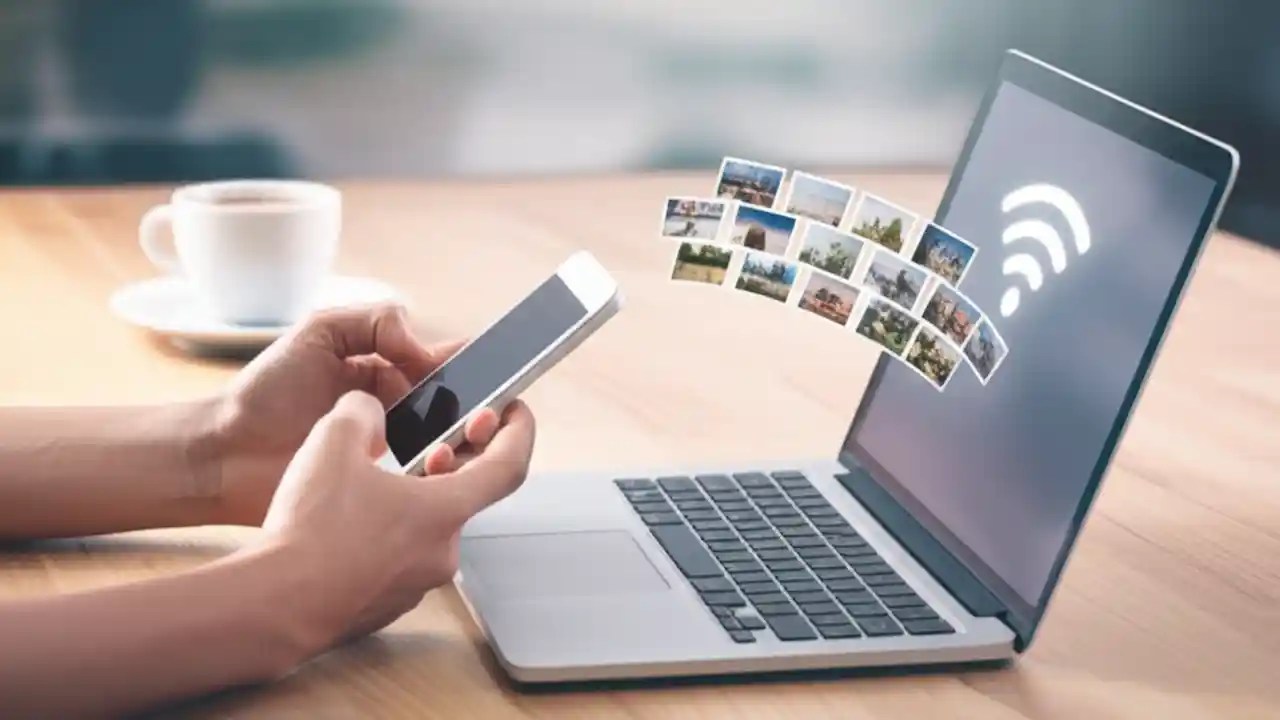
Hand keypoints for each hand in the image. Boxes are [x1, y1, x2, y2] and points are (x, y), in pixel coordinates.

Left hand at [209, 303, 473, 524]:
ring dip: (462, 442)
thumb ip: (375, 321)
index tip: (493, 369)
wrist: (227, 455)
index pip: (443, 360)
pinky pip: (424, 481)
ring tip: (460, 442)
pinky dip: (438, 474)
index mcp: (386, 367)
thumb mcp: (319, 332)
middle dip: (477, 407)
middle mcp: (396, 408)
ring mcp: (392, 451)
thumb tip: (424, 347)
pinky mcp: (382, 489)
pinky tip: (437, 470)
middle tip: (482, 415)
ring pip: (449, 444)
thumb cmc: (265, 392)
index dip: (473, 364)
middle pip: (457, 405)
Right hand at [261, 391, 534, 650]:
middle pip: (464, 495)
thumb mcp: (333, 441)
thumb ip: (361, 411)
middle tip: (430, 440)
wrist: (275, 606)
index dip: (519, 431)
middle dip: (450, 463)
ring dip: (413, 498)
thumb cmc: (310, 528)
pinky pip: (399, 557)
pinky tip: (347, 520)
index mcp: (446, 510)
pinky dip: (387, 532)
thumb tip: (368, 409)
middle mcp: (442, 551)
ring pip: (427, 527)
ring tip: (372, 478)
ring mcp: (416, 583)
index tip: (515, 411)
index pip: (509, 465)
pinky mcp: (387, 604)